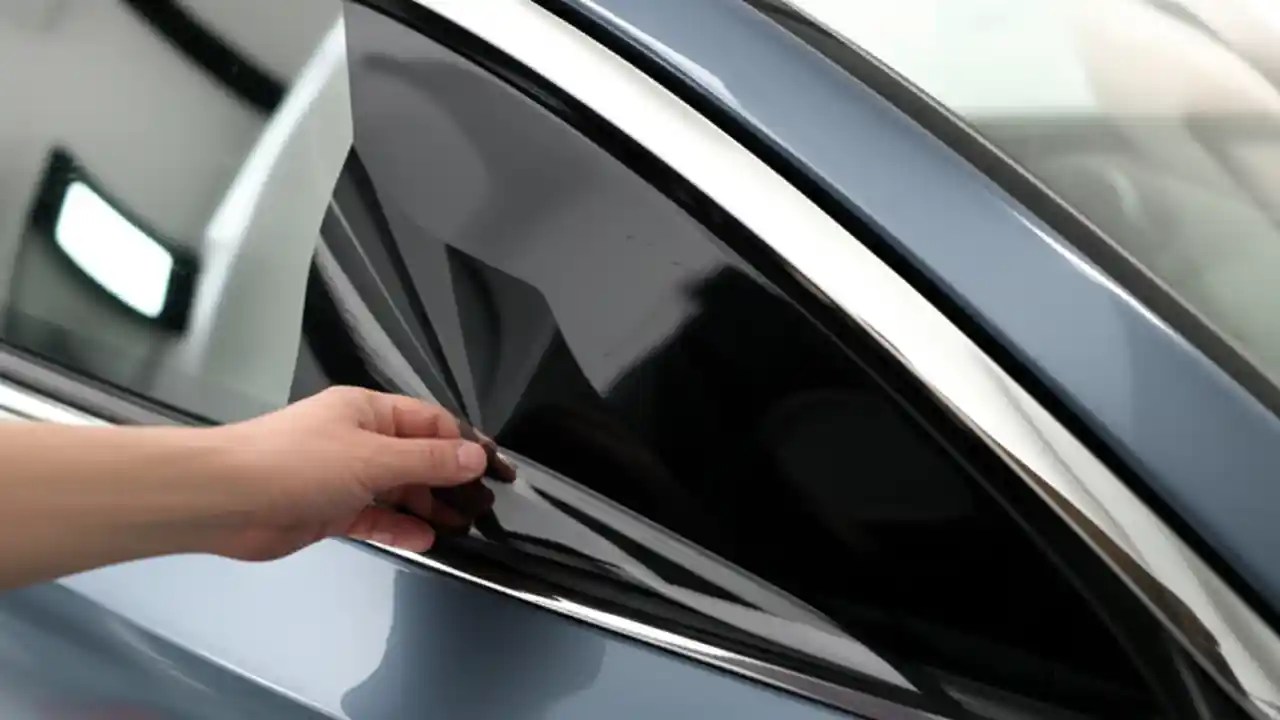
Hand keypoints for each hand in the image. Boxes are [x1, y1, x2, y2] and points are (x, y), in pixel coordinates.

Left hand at [209, 386, 494, 559]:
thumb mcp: (372, 457)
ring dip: (429, 506)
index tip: (497, 470)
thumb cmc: (296, 464)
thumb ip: (427, 461)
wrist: (224, 499)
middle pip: (417, 457)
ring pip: (399, 490)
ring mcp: (344, 477)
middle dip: (451, 479)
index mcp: (368, 412)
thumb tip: (475, 457)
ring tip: (463, 525)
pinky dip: (400, 526)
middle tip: (486, 505)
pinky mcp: (329, 511)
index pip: (431, 423)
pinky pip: (376, 517)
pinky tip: (427, 539)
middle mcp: (359, 440)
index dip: (465, 445)